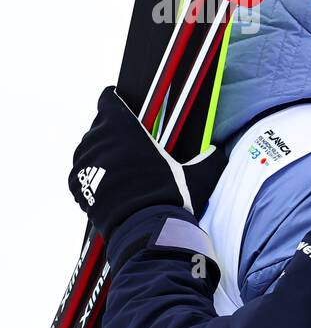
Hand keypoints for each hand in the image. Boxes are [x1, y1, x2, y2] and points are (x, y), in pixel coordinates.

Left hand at [68, 87, 226, 238]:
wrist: (144, 228)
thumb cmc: (169, 195)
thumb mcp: (197, 175)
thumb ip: (208, 159)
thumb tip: (218, 152)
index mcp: (124, 128)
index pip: (108, 100)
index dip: (115, 101)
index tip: (122, 107)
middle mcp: (99, 140)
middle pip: (99, 126)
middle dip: (112, 133)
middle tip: (131, 148)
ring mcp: (84, 163)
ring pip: (89, 150)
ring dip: (101, 154)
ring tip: (120, 170)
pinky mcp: (76, 185)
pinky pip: (80, 173)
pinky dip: (91, 176)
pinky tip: (109, 186)